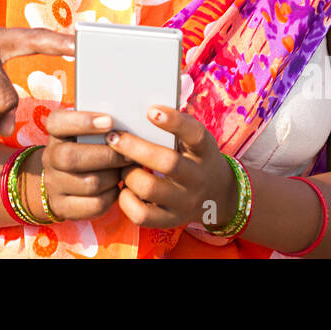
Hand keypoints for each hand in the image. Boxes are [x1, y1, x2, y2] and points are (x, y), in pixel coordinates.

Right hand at [37, 110, 125, 221]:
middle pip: (72, 158)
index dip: (82, 121)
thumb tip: (127, 125)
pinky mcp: (63, 206)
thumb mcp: (88, 131)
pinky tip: (116, 187)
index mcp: (55, 132)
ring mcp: (53, 184)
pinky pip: (94, 205)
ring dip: (113, 177)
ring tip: (123, 171)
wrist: (64, 178)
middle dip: (107, 156)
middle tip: (130, 154)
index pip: (57, 122)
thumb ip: (102, 124)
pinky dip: (111, 196)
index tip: (109, 121)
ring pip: (89, 184)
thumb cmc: (88, 146)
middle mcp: (49, 157)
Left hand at [106, 106, 238, 230]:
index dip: (174, 121)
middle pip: (167, 162)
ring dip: (128, 174)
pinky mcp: (171, 220)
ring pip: (150, 188)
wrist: (218, 197)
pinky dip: (126, 200)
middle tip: (113, 137)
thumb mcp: (195, 141)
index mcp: (204, 151)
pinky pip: (142, 215)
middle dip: (134, 148)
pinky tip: (125, 189)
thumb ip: (176, 126)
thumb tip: (140, 109)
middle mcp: (198, 178)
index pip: (194, 134)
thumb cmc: (196, 158)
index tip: (151, 110)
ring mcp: (185, 202)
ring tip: (120, 166)